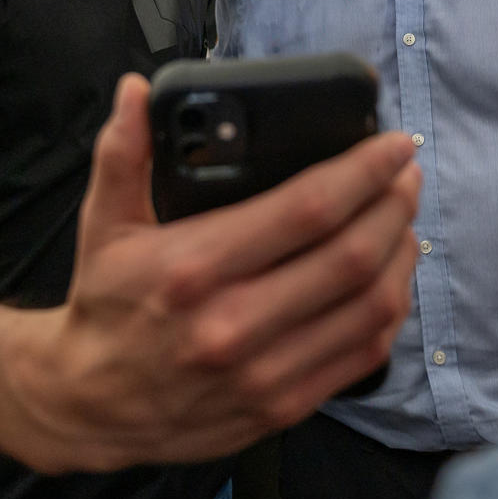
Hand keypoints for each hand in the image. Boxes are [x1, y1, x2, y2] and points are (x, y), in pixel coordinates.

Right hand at [4, 75, 421, 472]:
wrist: (91, 407)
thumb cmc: (106, 306)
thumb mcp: (102, 224)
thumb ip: (122, 153)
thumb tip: (135, 91)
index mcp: (194, 268)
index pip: (307, 209)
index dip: (364, 171)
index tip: (393, 145)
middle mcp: (234, 324)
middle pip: (352, 255)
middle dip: (394, 204)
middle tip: (407, 173)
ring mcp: (264, 372)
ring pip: (369, 306)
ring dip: (401, 253)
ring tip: (404, 217)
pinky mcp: (282, 406)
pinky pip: (363, 353)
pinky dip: (390, 308)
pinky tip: (391, 275)